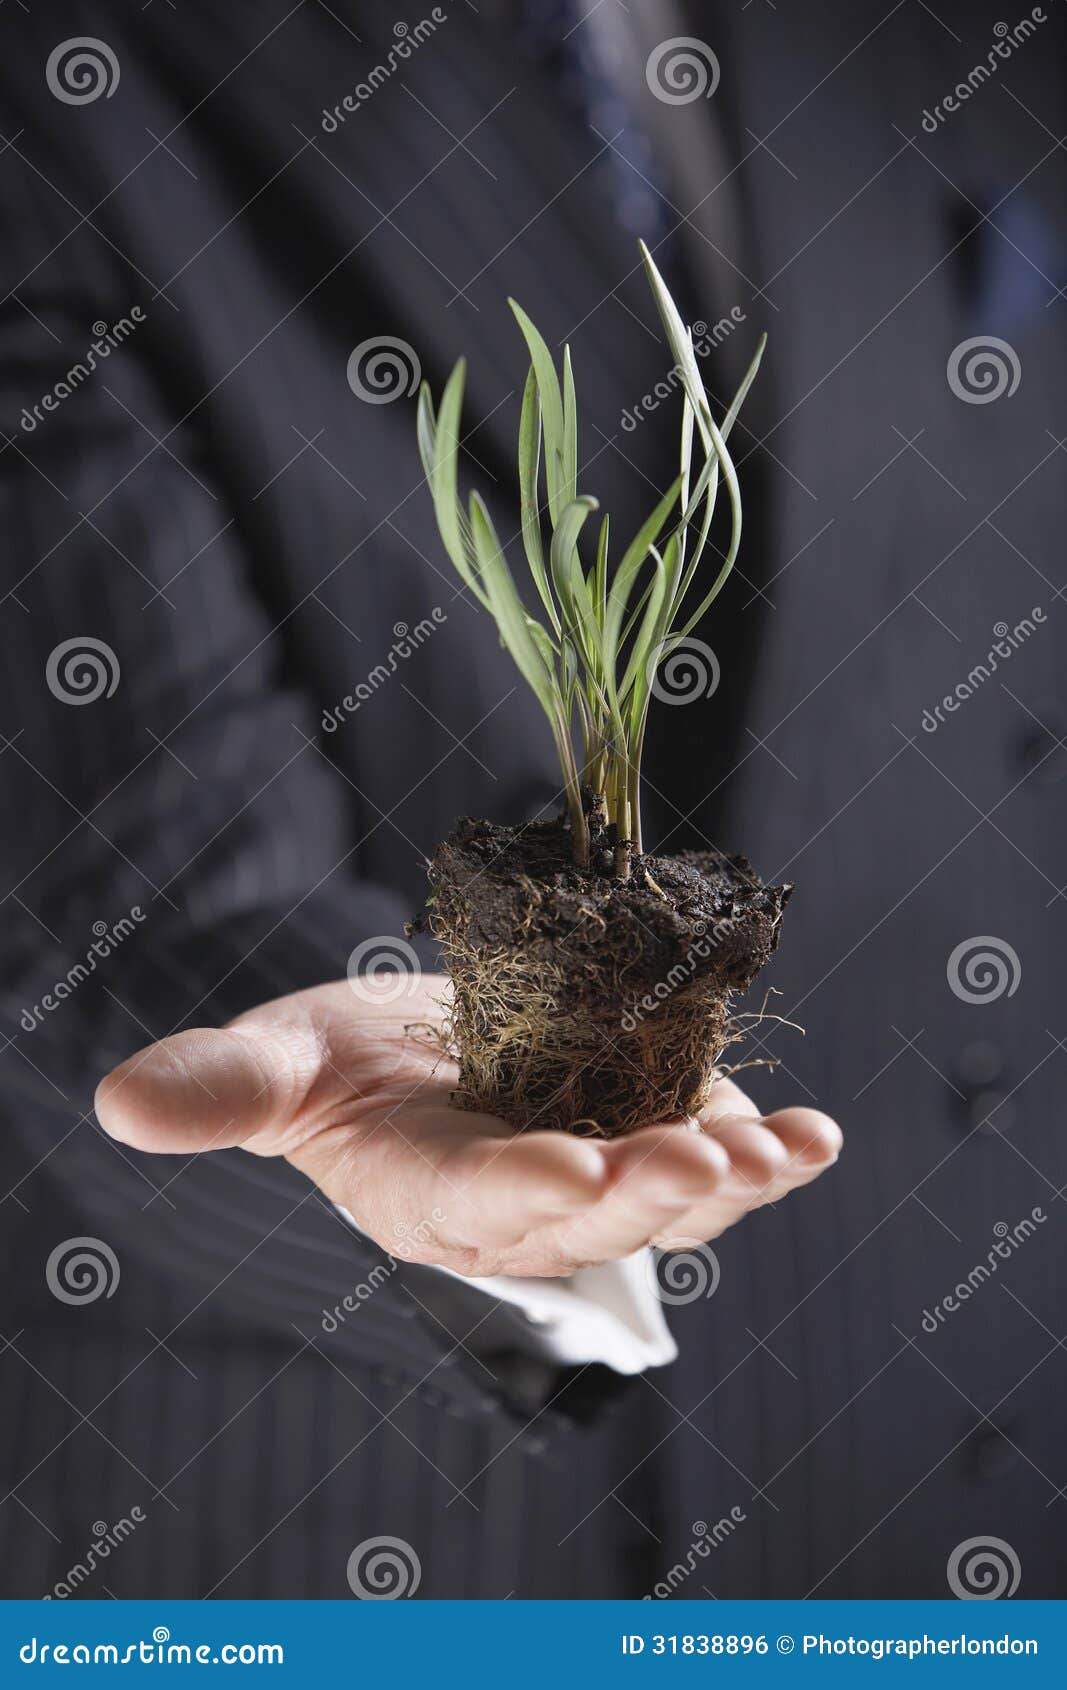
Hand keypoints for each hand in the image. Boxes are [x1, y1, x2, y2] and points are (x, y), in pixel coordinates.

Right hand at [95, 974, 841, 1277]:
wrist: (418, 1051)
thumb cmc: (336, 1063)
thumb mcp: (277, 1060)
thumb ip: (219, 1087)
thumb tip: (117, 1103)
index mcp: (426, 1195)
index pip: (472, 1207)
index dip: (518, 1193)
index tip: (569, 1173)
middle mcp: (522, 1206)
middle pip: (588, 1217)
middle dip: (645, 1196)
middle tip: (698, 1161)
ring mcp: (598, 1175)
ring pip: (668, 1202)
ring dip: (730, 1186)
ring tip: (782, 1154)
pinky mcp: (650, 1133)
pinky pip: (716, 1154)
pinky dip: (770, 1152)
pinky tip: (815, 1138)